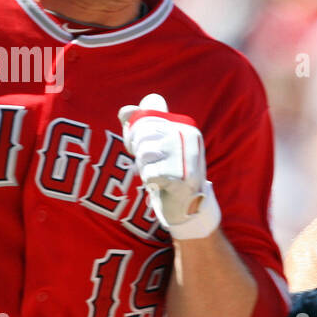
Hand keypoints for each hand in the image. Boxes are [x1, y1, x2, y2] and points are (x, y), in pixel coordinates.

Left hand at [117, 93, 221, 239]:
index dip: (134, 133)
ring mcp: (188, 158)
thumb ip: (139, 123)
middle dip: (138, 151)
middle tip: (148, 162)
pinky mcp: (182, 178)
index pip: (146, 118)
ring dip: (144, 167)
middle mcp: (190, 138)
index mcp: (186, 126)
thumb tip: (125, 111)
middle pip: (144, 134)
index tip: (138, 145)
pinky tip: (161, 184)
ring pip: (146, 153)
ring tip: (157, 173)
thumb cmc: (167, 169)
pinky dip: (149, 180)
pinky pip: (150, 173)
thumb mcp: (155, 143)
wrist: (186, 205)